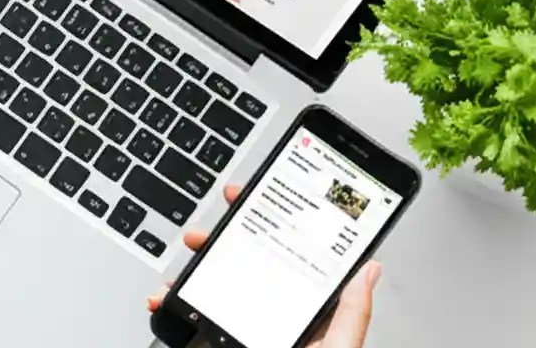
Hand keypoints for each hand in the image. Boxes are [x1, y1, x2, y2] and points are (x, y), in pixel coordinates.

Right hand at [147, 185, 381, 347]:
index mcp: (305, 314)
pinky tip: (166, 299)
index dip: (267, 222)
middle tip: (205, 231)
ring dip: (191, 270)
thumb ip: (352, 313)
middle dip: (218, 240)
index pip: (286, 257)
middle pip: (242, 265)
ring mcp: (242, 329)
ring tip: (185, 263)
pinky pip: (193, 318)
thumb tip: (368, 269)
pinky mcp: (218, 343)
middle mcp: (271, 318)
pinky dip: (172, 306)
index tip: (249, 200)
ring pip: (213, 287)